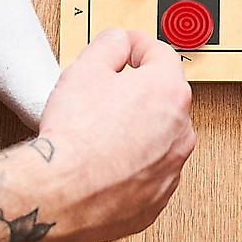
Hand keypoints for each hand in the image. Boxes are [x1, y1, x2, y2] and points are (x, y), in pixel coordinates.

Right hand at [38, 29, 195, 241]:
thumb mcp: (86, 69)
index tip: (125, 47)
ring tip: (102, 130)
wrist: (61, 196)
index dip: (137, 45)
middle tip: (107, 89)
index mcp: (169, 91)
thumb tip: (118, 41)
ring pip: (158, 137)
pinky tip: (105, 163)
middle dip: (138, 89)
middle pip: (163, 96)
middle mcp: (181, 130)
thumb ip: (109, 45)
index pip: (160, 54)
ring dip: (138, 129)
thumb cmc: (75, 137)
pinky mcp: (156, 201)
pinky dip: (133, 166)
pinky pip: (148, 173)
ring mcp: (172, 168)